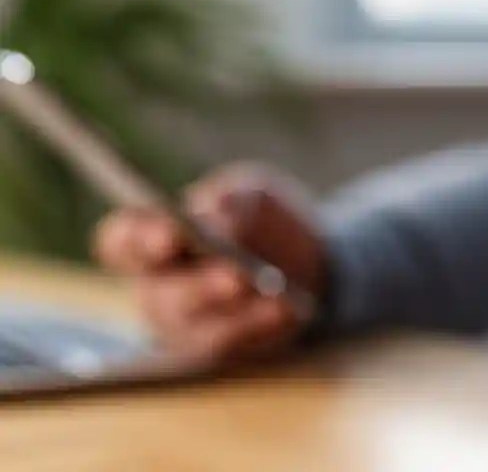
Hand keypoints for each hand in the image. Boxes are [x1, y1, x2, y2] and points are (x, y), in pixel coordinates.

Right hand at [94, 163, 327, 362]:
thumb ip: (231, 199)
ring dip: (234, 314)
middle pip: (165, 293)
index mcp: (150, 241)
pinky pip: (237, 346)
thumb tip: (216, 212)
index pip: (123, 241)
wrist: (304, 259)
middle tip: (235, 277)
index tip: (171, 234)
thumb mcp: (251, 196)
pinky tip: (287, 310)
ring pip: (201, 326)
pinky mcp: (223, 350)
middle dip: (201, 286)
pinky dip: (263, 325)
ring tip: (267, 296)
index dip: (140, 239)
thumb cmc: (258, 219)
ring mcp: (188, 327)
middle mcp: (159, 289)